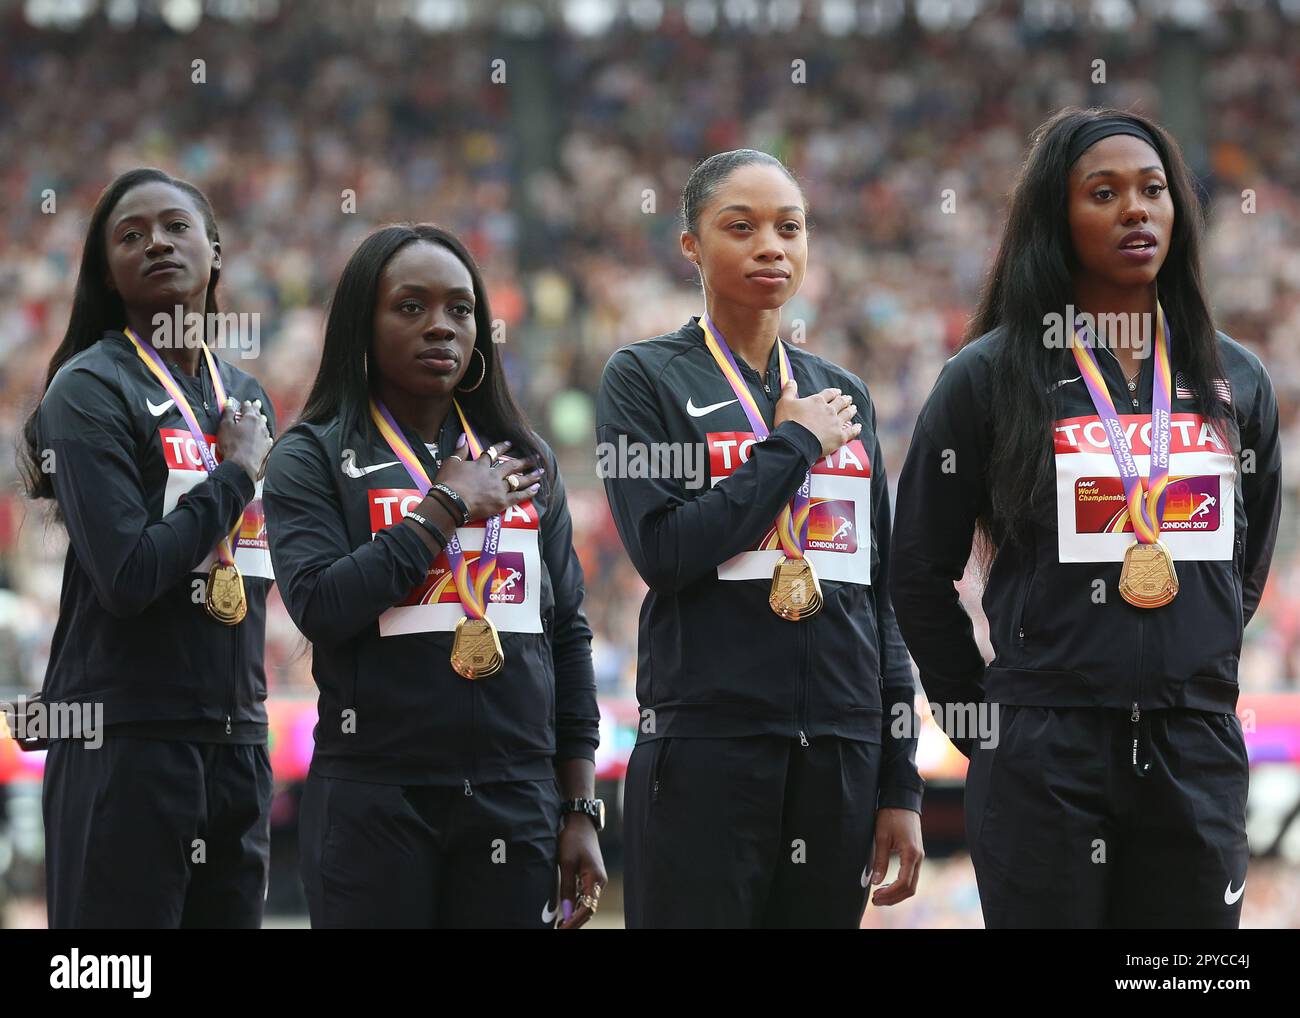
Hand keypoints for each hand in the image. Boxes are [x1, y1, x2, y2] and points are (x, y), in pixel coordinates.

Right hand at [216, 398, 271, 482]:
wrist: (243, 465)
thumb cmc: (232, 445)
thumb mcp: (226, 426)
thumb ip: (228, 413)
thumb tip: (229, 403)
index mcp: (250, 419)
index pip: (248, 408)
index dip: (245, 404)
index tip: (245, 402)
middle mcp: (261, 426)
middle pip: (258, 414)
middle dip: (256, 408)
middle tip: (257, 403)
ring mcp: (265, 437)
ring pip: (264, 425)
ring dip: (262, 420)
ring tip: (262, 417)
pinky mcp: (267, 448)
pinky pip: (267, 438)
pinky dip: (265, 435)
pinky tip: (266, 436)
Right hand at [432, 436, 543, 521]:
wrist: (450, 502)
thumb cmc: (447, 483)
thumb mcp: (450, 463)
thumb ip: (459, 450)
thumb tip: (463, 436)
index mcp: (481, 465)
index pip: (493, 453)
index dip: (502, 447)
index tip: (510, 443)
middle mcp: (493, 475)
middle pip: (511, 466)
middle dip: (524, 461)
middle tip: (535, 457)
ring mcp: (499, 488)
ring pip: (518, 480)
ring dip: (530, 476)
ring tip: (540, 472)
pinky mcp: (501, 502)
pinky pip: (518, 496)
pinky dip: (528, 492)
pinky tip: (536, 488)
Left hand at [556, 813, 606, 929]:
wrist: (580, 822)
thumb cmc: (572, 839)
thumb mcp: (566, 863)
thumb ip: (566, 888)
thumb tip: (565, 912)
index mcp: (595, 879)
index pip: (588, 908)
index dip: (575, 921)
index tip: (562, 929)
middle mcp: (599, 881)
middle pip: (589, 909)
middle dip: (575, 921)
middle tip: (560, 929)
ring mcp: (596, 879)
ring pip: (587, 903)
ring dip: (575, 915)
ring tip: (560, 924)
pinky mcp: (590, 876)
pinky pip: (584, 895)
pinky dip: (576, 905)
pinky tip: (566, 912)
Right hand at [773, 379, 860, 456]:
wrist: (795, 442)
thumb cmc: (788, 422)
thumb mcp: (784, 403)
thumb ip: (788, 391)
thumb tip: (791, 380)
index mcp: (817, 401)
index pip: (828, 393)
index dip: (834, 392)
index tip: (837, 392)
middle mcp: (829, 410)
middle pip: (840, 402)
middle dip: (845, 400)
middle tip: (848, 399)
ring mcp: (836, 423)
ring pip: (847, 414)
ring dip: (851, 410)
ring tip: (853, 408)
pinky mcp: (839, 437)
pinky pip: (851, 432)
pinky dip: (856, 429)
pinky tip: (858, 426)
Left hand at [867, 807, 923, 905]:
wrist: (901, 801)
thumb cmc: (890, 816)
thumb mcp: (881, 837)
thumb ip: (880, 861)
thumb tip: (876, 882)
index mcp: (911, 854)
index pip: (904, 883)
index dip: (889, 894)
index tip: (875, 896)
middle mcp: (918, 858)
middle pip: (910, 888)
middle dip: (893, 898)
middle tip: (876, 901)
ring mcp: (918, 857)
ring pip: (912, 884)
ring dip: (897, 893)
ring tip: (879, 896)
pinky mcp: (915, 855)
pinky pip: (911, 876)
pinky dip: (900, 885)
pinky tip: (887, 886)